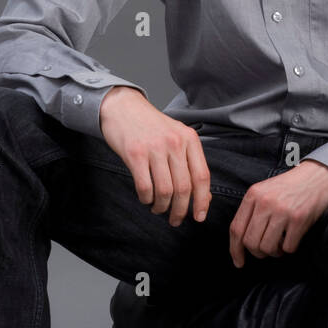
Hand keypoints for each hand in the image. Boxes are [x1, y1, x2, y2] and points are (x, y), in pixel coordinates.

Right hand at [99, 86, 210, 225]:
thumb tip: (204, 196)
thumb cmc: (151, 126)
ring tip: (158, 209)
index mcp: (189, 139)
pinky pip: (145, 187)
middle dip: (181, 210)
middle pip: (184, 188)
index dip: (202, 200)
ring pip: (165, 191)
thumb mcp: (176, 137)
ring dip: (162, 207)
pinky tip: (146, 199)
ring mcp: (155, 148)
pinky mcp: (135, 154)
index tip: (200, 217)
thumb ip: (190, 162)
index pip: (202, 176)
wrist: (123, 107)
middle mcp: (175, 142)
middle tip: (176, 220)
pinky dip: (146, 199)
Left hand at [229, 160, 327, 267]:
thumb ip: (252, 211)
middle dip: (257, 253)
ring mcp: (282, 211)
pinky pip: (287, 247)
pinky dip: (289, 248)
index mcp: (253, 195)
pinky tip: (292, 239)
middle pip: (250, 242)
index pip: (236, 228)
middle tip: (266, 251)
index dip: (235, 249)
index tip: (238, 262)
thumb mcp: (265, 191)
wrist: (317, 176)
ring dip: (274, 252)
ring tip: (280, 245)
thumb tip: (240, 242)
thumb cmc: (290, 187)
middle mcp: (265, 202)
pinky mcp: (298, 219)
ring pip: (267, 247)